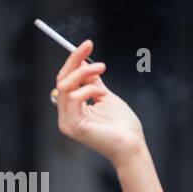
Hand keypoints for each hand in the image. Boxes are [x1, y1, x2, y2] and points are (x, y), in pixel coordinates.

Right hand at [54, 38, 145, 167]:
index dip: (74, 61)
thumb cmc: (122, 126)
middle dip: (75, 61)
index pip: (66, 81)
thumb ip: (93, 83)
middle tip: (89, 47)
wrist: (131, 146)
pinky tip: (100, 93)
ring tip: (102, 70)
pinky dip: (87, 89)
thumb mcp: (106, 96)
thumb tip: (85, 64)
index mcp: (72, 109)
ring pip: (65, 86)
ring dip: (84, 74)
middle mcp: (65, 116)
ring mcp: (67, 122)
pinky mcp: (73, 126)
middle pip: (61, 80)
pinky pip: (73, 98)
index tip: (87, 45)